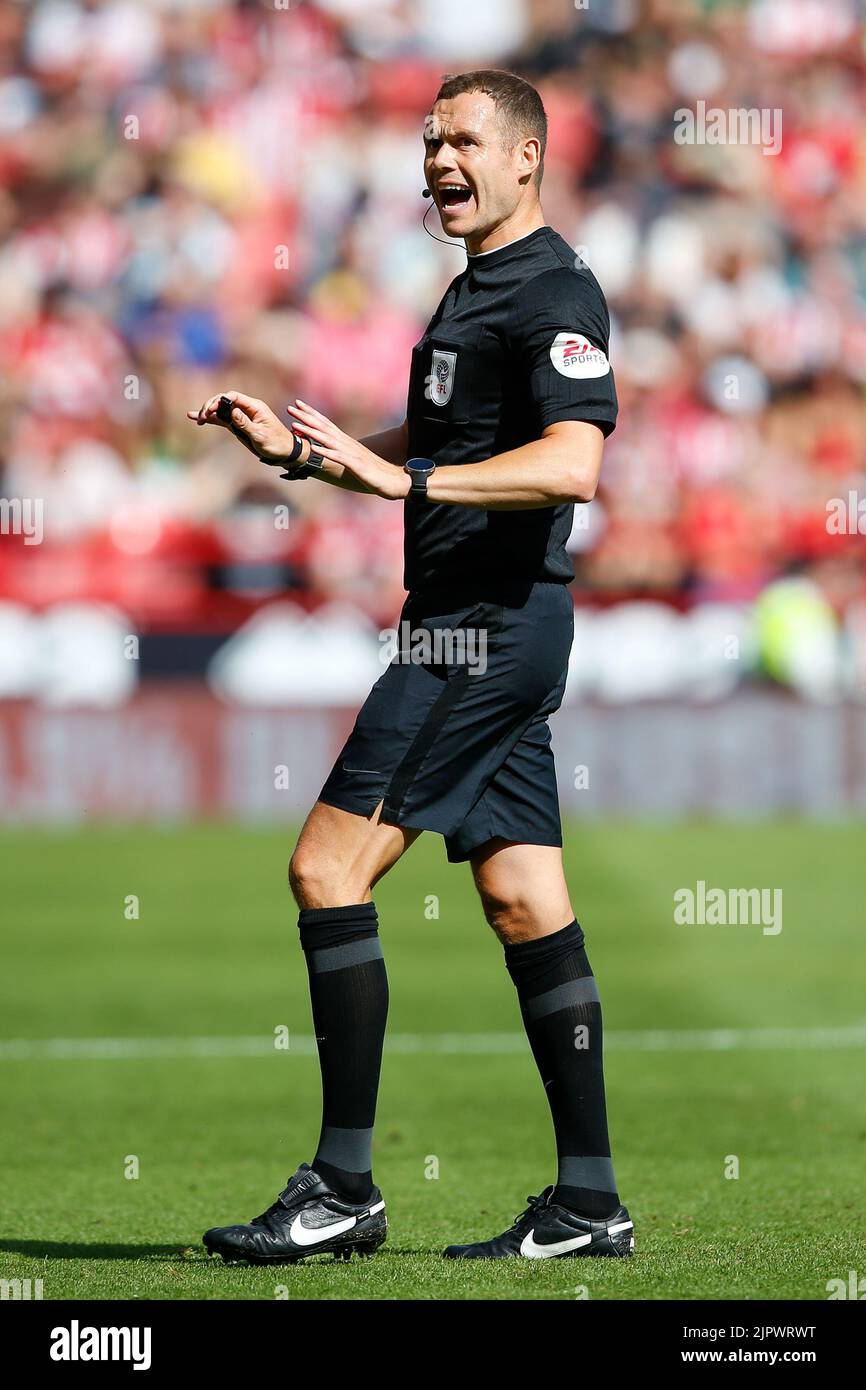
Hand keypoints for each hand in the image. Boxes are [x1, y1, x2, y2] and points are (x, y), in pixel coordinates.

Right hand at [187, 390, 296, 463]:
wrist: (285, 452)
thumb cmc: (276, 443)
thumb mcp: (261, 435)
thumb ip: (245, 423)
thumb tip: (232, 411)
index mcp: (255, 407)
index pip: (233, 397)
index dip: (220, 400)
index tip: (210, 410)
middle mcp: (247, 409)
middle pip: (224, 401)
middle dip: (211, 406)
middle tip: (202, 417)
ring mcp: (241, 417)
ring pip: (221, 410)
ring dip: (208, 412)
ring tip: (195, 418)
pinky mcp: (238, 425)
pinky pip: (223, 420)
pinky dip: (212, 419)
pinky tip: (198, 419)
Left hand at [287, 399, 409, 499]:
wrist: (396, 480)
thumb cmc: (376, 473)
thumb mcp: (356, 462)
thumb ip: (344, 455)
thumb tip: (332, 452)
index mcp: (347, 442)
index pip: (327, 424)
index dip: (312, 414)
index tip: (298, 405)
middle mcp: (348, 444)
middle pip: (325, 427)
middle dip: (306, 416)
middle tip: (290, 407)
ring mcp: (352, 453)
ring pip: (328, 439)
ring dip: (311, 431)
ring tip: (295, 425)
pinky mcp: (356, 465)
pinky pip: (338, 457)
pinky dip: (326, 452)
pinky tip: (314, 448)